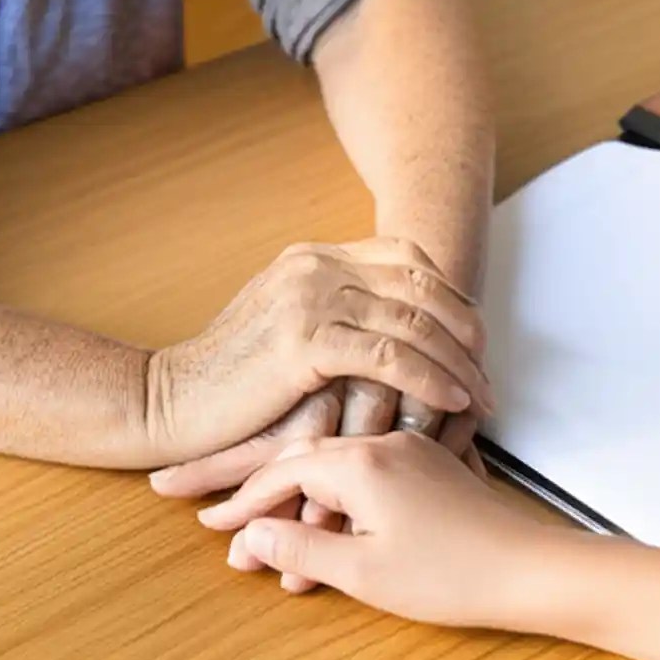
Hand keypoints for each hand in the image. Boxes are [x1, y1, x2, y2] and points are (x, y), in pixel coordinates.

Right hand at [146, 238, 491, 465]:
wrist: (170, 400)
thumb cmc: (229, 381)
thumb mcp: (284, 329)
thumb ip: (332, 315)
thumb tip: (389, 332)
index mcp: (314, 257)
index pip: (407, 262)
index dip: (452, 301)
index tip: (476, 343)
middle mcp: (316, 265)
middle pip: (420, 288)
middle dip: (465, 334)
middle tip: (489, 376)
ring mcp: (309, 298)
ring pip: (412, 322)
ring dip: (457, 363)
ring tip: (481, 398)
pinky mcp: (304, 341)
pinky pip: (388, 356)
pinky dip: (428, 379)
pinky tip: (450, 402)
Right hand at [151, 379, 483, 592]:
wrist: (532, 569)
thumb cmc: (454, 572)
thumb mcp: (362, 571)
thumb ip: (300, 548)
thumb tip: (253, 536)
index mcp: (360, 461)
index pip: (280, 472)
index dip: (241, 503)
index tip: (213, 525)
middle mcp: (382, 444)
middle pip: (302, 458)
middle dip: (263, 497)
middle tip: (230, 529)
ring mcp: (409, 452)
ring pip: (334, 466)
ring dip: (300, 501)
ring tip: (276, 538)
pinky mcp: (429, 468)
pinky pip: (366, 472)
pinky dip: (338, 498)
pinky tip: (330, 525)